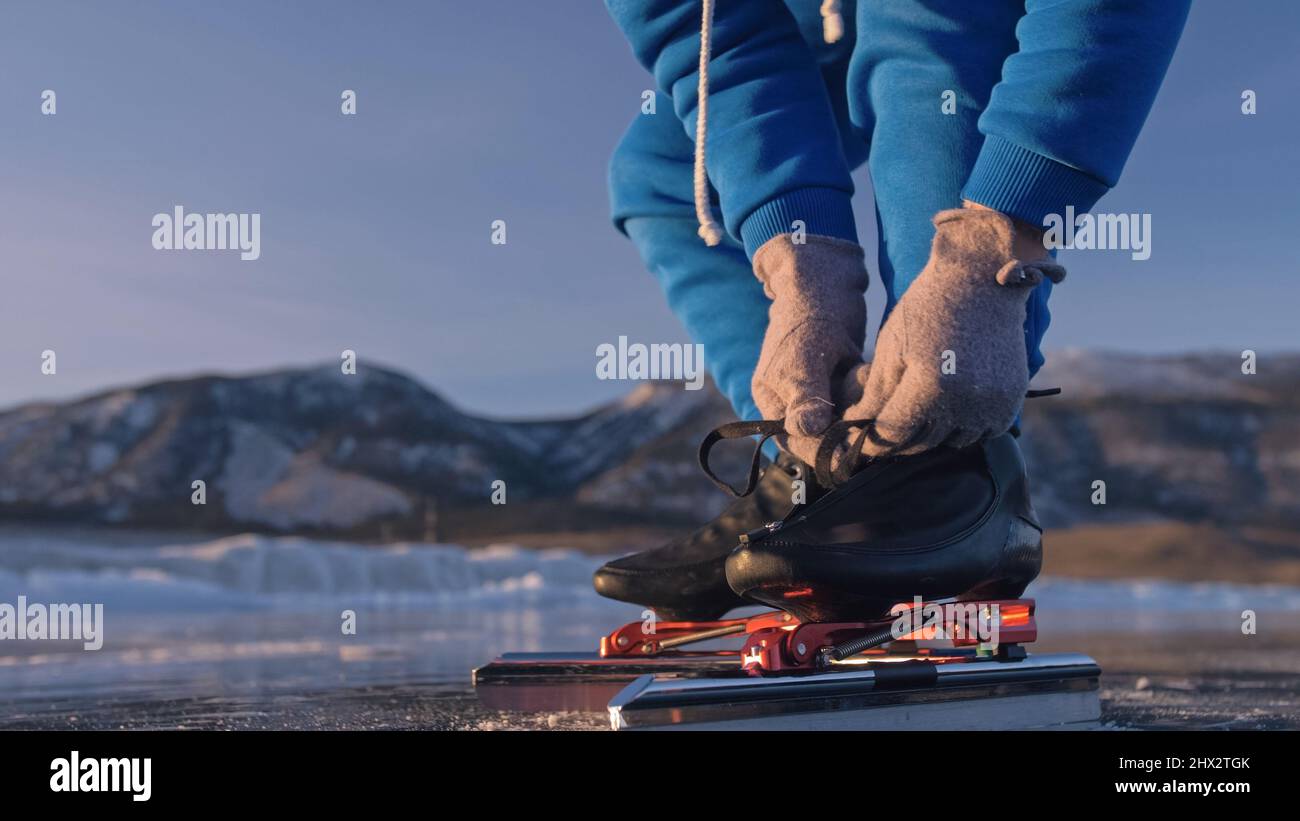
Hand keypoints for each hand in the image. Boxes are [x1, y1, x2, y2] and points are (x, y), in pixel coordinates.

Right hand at [750, 234, 868, 466]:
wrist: (827, 280)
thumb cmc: (811, 315)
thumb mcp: (806, 358)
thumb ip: (806, 395)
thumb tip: (805, 430)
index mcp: (772, 400)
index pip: (796, 443)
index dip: (823, 452)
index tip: (854, 451)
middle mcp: (791, 402)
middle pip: (818, 439)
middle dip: (844, 435)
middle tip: (871, 432)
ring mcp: (815, 393)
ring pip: (839, 424)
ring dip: (857, 420)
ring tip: (873, 406)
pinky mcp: (837, 383)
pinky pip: (852, 406)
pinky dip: (864, 402)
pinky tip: (873, 389)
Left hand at [842, 206, 1063, 459]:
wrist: (981, 280)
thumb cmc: (927, 308)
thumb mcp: (891, 347)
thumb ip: (875, 395)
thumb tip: (855, 429)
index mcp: (930, 386)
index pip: (891, 434)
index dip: (869, 440)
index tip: (856, 439)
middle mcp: (966, 401)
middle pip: (920, 443)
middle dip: (895, 441)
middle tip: (880, 430)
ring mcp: (992, 403)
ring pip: (950, 442)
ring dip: (929, 436)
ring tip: (912, 418)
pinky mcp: (1010, 400)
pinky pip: (980, 433)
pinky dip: (961, 428)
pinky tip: (945, 410)